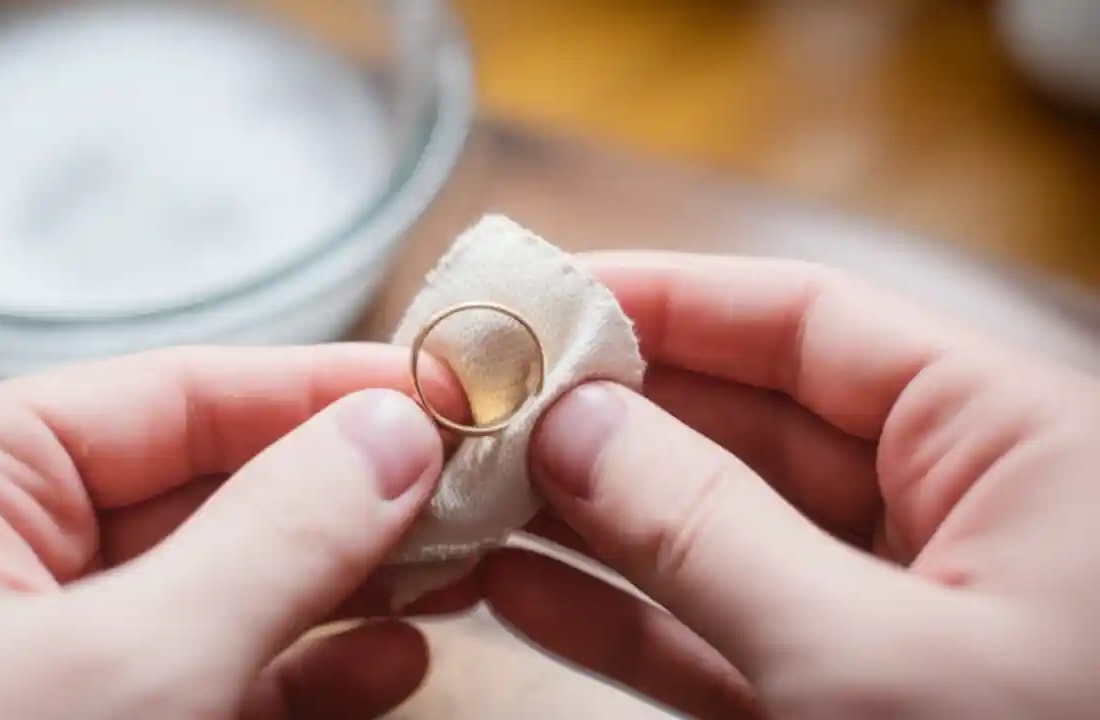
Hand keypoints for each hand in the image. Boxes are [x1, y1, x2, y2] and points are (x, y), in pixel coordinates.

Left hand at [0, 345, 474, 718]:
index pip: (173, 396)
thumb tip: (394, 431)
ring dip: (345, 582)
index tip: (450, 389)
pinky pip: (208, 676)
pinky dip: (305, 672)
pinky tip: (392, 663)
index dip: (323, 389)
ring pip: (220, 585)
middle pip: (207, 485)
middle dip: (348, 491)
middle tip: (476, 484)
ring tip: (458, 565)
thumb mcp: (135, 671)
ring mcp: (35, 659)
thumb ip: (277, 536)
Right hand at [483, 254, 1099, 718]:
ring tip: (470, 488)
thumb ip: (706, 531)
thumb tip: (570, 423)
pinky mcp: (848, 701)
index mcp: (1009, 441)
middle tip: (476, 403)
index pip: (806, 321)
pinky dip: (622, 615)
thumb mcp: (867, 663)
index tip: (536, 298)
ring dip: (591, 516)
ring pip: (719, 530)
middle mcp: (953, 510)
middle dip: (606, 413)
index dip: (663, 298)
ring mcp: (894, 612)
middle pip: (747, 420)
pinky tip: (519, 587)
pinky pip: (718, 632)